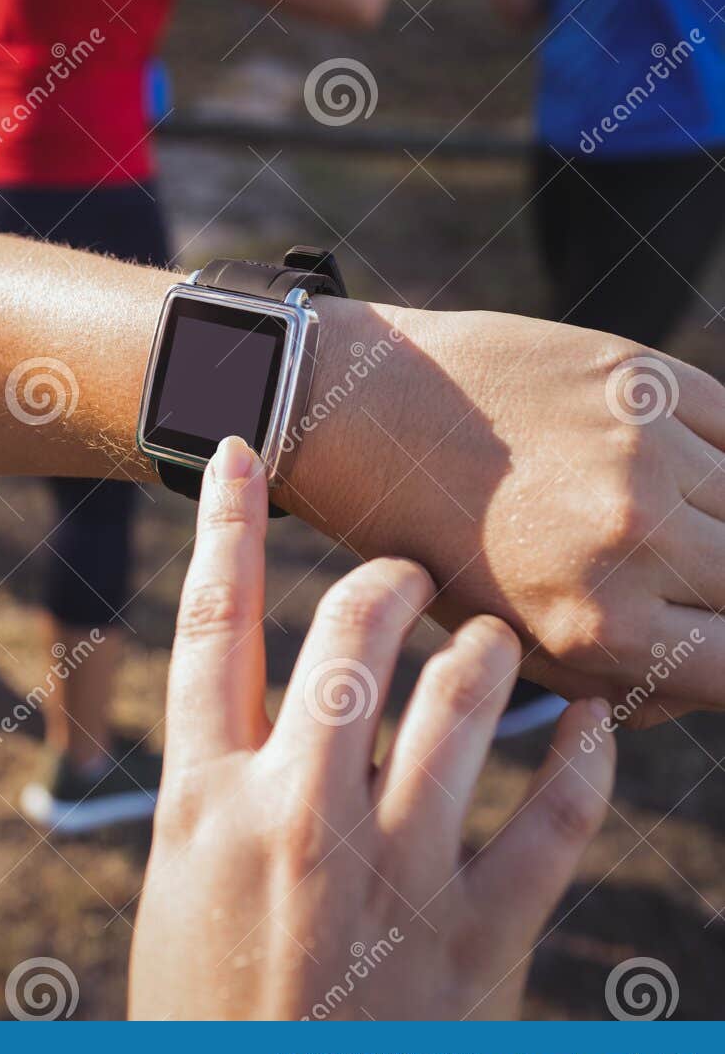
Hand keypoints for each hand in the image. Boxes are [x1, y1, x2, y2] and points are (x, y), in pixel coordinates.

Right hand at [130, 437, 612, 1020]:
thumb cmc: (209, 1021)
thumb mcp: (181, 891)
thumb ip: (221, 785)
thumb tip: (261, 689)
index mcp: (202, 805)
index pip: (210, 627)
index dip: (226, 524)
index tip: (243, 447)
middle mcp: (294, 820)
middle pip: (350, 634)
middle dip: (389, 580)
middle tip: (409, 578)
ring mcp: (389, 880)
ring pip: (460, 698)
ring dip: (489, 652)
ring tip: (495, 647)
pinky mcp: (473, 946)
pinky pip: (551, 822)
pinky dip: (580, 763)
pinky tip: (587, 729)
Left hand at [278, 300, 724, 713]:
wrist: (362, 414)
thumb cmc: (434, 540)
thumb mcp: (516, 641)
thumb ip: (622, 673)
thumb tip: (711, 678)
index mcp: (602, 623)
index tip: (712, 641)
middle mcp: (636, 537)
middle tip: (688, 586)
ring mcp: (646, 448)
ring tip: (676, 528)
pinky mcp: (643, 376)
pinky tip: (684, 470)